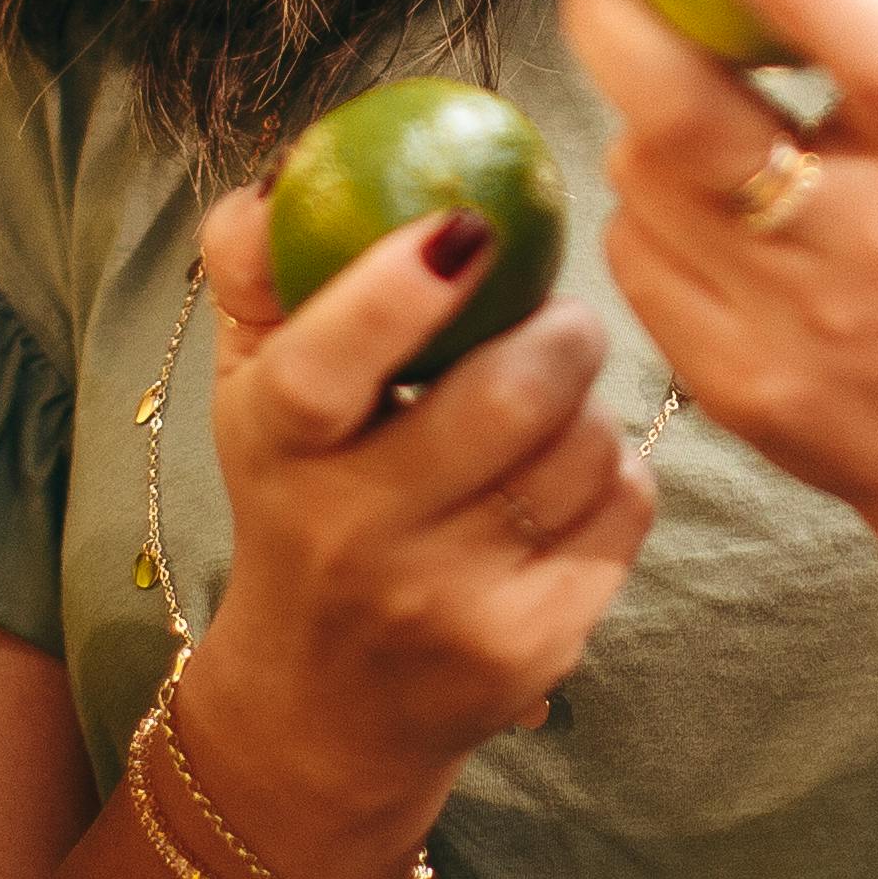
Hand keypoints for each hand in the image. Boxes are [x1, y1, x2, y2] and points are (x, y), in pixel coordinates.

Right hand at [178, 183, 656, 839]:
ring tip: (549, 415)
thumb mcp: (253, 391)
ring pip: (585, 447)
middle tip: (555, 322)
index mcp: (280, 448)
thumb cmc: (299, 502)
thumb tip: (286, 173)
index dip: (397, 292)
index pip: (326, 367)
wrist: (322, 706)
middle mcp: (355, 535)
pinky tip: (565, 487)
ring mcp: (447, 603)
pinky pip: (624, 510)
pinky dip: (615, 477)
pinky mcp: (530, 649)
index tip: (465, 227)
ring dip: (588, 408)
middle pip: (509, 397)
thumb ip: (258, 270)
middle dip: (560, 332)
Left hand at [564, 0, 877, 582]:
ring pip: (648, 182)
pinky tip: (697, 207)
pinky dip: (647, 213)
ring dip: (642, 120)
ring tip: (687, 102)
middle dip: (622, 26)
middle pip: (697, 127)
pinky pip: (636, 260)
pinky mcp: (734, 386)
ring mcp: (797, 325)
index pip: (873, 46)